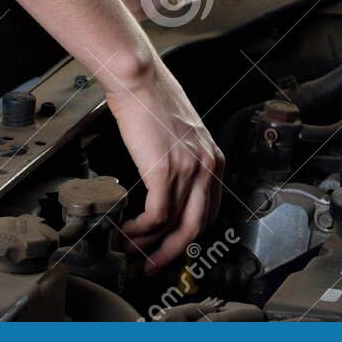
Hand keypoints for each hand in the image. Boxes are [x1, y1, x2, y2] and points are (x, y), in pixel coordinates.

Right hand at [106, 51, 224, 273]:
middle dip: (173, 252)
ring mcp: (188, 171)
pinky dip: (140, 230)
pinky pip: (156, 216)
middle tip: (154, 264)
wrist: (138, 77)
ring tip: (132, 249)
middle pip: (196, 227)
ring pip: (175, 226)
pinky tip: (127, 229)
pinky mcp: (164, 172)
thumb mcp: (179, 131)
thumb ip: (181, 157)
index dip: (188, 234)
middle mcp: (207, 167)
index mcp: (213, 157)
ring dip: (151, 244)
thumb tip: (165, 181)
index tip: (171, 244)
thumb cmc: (151, 95)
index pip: (209, 211)